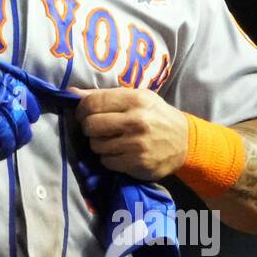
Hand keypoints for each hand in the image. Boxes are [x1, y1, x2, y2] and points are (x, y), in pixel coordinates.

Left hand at [71, 86, 187, 180]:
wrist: (185, 141)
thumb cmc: (156, 115)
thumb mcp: (136, 97)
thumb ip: (104, 95)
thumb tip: (72, 93)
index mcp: (135, 99)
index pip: (93, 103)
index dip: (82, 109)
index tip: (84, 114)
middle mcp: (136, 121)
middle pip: (90, 125)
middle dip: (89, 128)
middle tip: (97, 129)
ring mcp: (137, 144)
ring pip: (96, 145)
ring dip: (99, 144)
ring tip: (112, 140)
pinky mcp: (137, 163)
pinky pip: (106, 161)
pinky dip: (109, 158)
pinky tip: (121, 153)